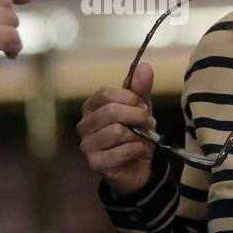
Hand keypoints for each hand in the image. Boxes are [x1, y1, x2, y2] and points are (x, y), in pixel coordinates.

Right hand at [78, 61, 156, 195]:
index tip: (143, 105)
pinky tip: (139, 151)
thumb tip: (145, 65)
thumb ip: (141, 88)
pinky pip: (121, 151)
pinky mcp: (95, 163)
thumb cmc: (134, 135)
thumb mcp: (140, 109)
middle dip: (137, 116)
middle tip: (148, 123)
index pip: (106, 93)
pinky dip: (137, 150)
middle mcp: (84, 125)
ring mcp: (87, 146)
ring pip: (116, 131)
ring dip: (138, 135)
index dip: (130, 97)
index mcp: (91, 108)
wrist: (138, 167)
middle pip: (111, 111)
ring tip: (143, 139)